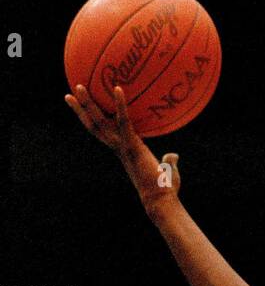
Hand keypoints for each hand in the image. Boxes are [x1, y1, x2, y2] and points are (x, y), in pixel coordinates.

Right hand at [64, 83, 180, 215]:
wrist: (161, 200)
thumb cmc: (164, 190)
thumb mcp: (166, 172)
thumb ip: (168, 162)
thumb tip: (173, 156)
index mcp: (123, 150)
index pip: (103, 132)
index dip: (92, 121)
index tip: (86, 113)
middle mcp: (118, 147)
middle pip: (94, 125)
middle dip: (81, 110)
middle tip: (69, 94)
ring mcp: (123, 146)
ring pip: (99, 121)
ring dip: (88, 103)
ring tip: (79, 85)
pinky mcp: (132, 145)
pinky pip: (124, 121)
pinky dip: (120, 105)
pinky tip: (118, 88)